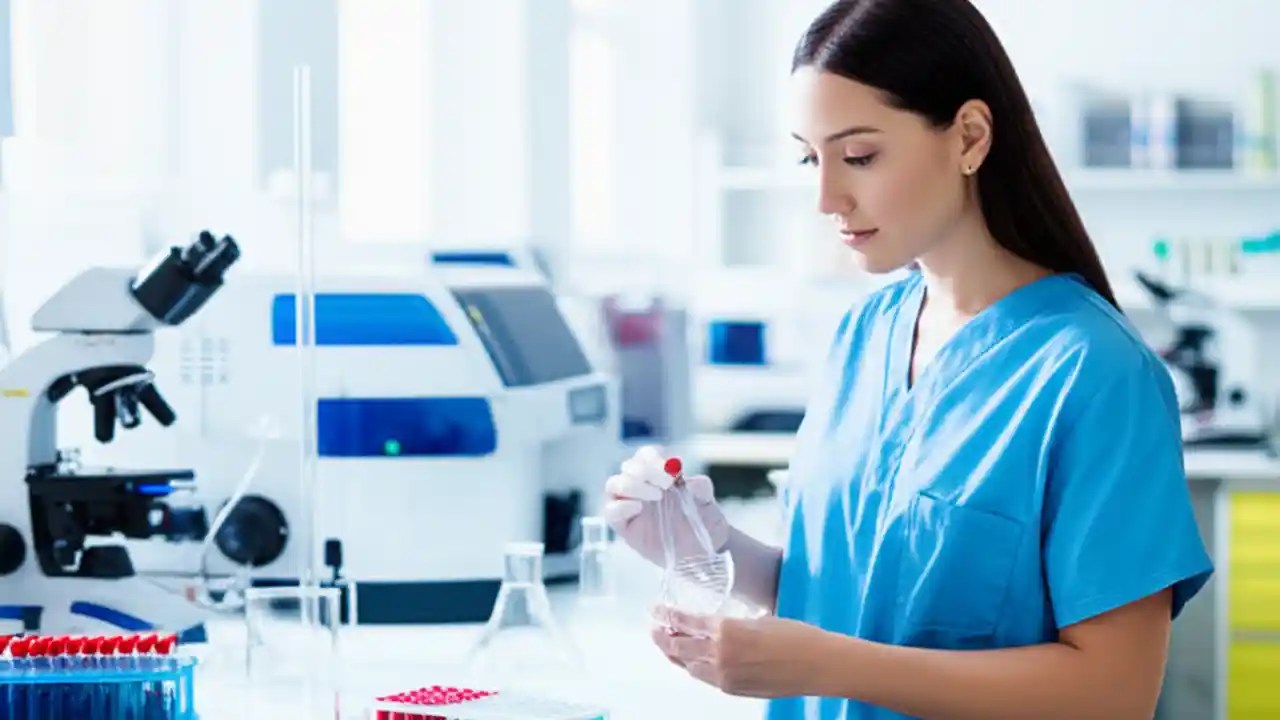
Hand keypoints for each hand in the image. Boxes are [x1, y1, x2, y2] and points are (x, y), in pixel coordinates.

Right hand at [603, 446, 728, 566]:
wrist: (704, 551)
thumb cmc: (704, 521)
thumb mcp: (709, 503)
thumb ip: (702, 488)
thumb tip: (692, 482)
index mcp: (657, 474)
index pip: (645, 455)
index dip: (654, 458)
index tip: (671, 470)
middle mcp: (640, 486)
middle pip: (629, 467)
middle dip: (645, 470)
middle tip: (667, 483)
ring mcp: (629, 505)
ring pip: (614, 484)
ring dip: (632, 485)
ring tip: (657, 496)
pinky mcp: (624, 526)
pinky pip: (610, 512)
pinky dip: (620, 506)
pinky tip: (638, 507)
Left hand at [649, 607, 828, 698]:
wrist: (817, 664)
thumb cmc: (795, 635)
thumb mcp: (758, 619)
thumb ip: (732, 625)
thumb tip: (718, 627)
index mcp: (726, 629)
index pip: (686, 622)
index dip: (667, 616)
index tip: (656, 611)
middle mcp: (719, 653)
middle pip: (680, 646)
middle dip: (664, 637)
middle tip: (655, 629)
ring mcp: (724, 675)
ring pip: (689, 665)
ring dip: (676, 655)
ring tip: (668, 646)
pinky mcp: (732, 689)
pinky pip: (705, 678)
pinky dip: (694, 668)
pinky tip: (691, 662)